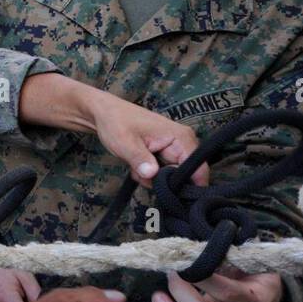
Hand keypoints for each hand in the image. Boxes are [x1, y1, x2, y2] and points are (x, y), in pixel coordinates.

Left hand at [88, 90, 208, 187]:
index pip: (198, 170)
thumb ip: (140, 159)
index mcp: (181, 137)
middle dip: (160, 180)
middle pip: (183, 176)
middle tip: (140, 172)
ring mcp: (175, 147)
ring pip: (170, 176)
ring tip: (135, 165)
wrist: (104, 113)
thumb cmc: (115, 122)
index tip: (163, 188)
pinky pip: (162, 171)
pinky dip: (147, 173)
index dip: (184, 184)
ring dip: (151, 177)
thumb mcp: (125, 142)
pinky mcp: (166, 152)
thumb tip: (152, 175)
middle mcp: (184, 142)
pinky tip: (136, 164)